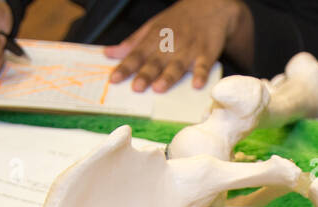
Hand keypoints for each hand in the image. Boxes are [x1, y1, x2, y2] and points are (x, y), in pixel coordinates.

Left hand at [105, 0, 250, 92]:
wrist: (208, 7)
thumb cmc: (177, 21)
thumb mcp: (151, 27)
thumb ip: (131, 43)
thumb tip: (108, 54)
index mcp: (154, 39)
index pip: (136, 54)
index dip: (125, 67)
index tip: (114, 79)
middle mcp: (170, 45)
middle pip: (155, 62)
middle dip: (145, 74)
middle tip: (136, 88)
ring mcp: (188, 49)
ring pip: (177, 65)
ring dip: (168, 77)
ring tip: (159, 88)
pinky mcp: (206, 53)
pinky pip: (203, 65)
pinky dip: (201, 74)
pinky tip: (197, 85)